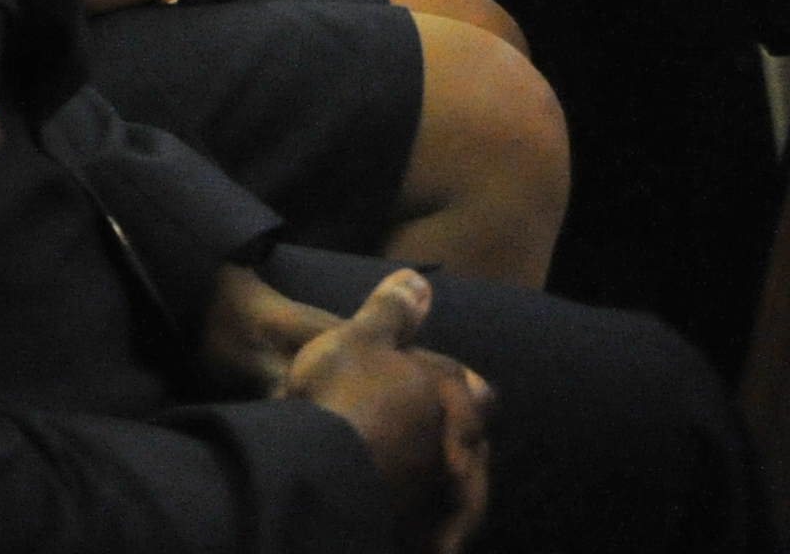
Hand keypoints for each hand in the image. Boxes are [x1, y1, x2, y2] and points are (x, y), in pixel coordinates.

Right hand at [278, 270, 496, 552]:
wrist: (319, 459)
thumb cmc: (347, 392)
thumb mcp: (362, 336)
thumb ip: (392, 312)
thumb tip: (419, 279)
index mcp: (452, 400)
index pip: (477, 391)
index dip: (462, 385)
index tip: (447, 383)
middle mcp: (456, 448)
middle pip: (472, 445)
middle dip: (461, 442)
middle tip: (442, 440)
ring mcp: (436, 486)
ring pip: (455, 484)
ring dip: (445, 480)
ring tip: (425, 480)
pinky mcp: (411, 518)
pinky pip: (429, 516)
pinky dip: (426, 515)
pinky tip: (410, 514)